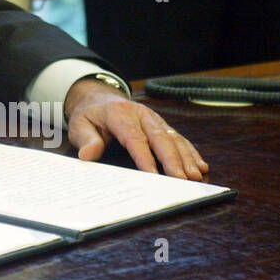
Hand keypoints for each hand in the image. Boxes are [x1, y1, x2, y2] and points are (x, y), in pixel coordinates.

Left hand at [64, 78, 207, 179]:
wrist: (99, 99)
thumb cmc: (90, 116)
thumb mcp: (79, 125)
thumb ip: (85, 139)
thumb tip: (88, 154)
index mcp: (119, 114)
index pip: (133, 137)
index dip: (144, 157)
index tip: (152, 175)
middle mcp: (140, 114)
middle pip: (159, 137)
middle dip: (172, 160)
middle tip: (182, 180)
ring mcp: (154, 119)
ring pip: (173, 138)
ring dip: (186, 158)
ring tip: (195, 176)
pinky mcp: (162, 125)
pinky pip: (179, 138)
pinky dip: (190, 152)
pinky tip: (200, 166)